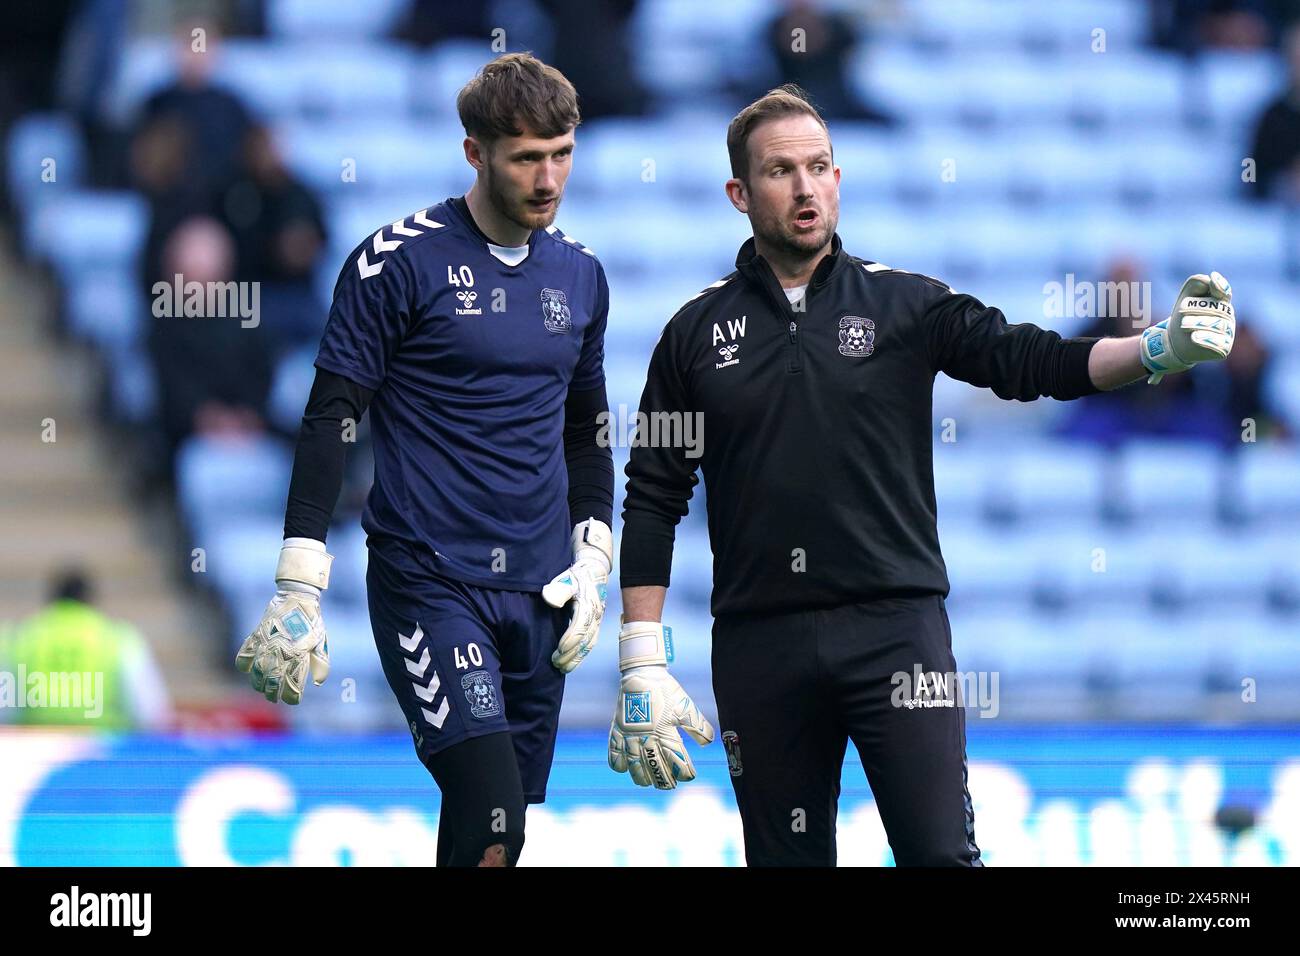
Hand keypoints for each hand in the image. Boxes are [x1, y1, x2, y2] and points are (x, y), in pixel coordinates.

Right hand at [235, 538, 332, 703]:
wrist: (298, 597)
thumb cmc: (311, 621)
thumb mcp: (321, 641)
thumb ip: (319, 663)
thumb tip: (317, 683)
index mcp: (299, 655)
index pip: (292, 686)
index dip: (291, 697)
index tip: (292, 700)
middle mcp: (280, 653)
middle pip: (272, 683)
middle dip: (272, 694)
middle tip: (274, 697)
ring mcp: (266, 644)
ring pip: (256, 673)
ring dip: (257, 683)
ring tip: (261, 687)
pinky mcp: (256, 636)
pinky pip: (243, 655)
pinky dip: (243, 665)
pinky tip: (248, 669)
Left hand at [542, 518, 612, 672]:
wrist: (593, 570)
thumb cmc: (576, 575)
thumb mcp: (567, 578)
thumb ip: (559, 589)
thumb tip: (549, 599)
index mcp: (588, 605)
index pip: (580, 628)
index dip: (569, 641)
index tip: (558, 651)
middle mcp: (595, 615)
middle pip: (585, 640)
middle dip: (571, 655)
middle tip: (556, 664)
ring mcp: (597, 621)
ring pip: (589, 644)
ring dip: (577, 658)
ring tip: (562, 668)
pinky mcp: (595, 624)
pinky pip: (590, 643)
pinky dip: (581, 654)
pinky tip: (571, 661)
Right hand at [607, 621, 713, 788]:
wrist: (642, 674)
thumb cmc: (666, 691)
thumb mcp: (686, 707)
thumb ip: (698, 727)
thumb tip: (708, 744)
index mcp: (665, 733)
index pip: (677, 763)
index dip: (685, 773)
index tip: (689, 775)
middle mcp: (646, 739)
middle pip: (655, 770)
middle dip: (665, 781)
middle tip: (670, 785)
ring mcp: (629, 737)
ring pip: (634, 768)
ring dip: (642, 778)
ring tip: (648, 782)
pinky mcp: (617, 732)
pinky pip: (614, 756)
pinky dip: (619, 766)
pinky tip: (626, 767)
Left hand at [1140, 271, 1234, 383]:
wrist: (1175, 341)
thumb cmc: (1183, 315)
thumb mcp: (1186, 294)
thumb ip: (1199, 281)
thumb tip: (1213, 278)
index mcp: (1222, 302)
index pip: (1225, 292)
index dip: (1221, 286)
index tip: (1212, 282)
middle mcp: (1228, 317)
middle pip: (1216, 308)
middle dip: (1194, 309)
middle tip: (1181, 313)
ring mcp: (1228, 333)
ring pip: (1217, 325)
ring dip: (1196, 323)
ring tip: (1183, 325)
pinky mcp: (1224, 348)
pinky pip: (1219, 343)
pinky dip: (1204, 339)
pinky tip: (1194, 337)